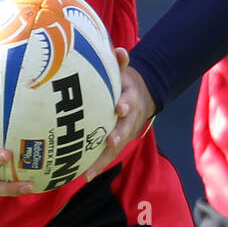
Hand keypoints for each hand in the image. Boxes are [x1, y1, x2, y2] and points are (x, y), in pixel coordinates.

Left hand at [84, 47, 155, 180]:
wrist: (143, 96)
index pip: (130, 100)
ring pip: (116, 148)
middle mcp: (131, 118)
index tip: (120, 108)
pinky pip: (108, 155)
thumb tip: (119, 51)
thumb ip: (120, 62)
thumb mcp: (124, 71)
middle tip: (110, 141)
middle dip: (118, 135)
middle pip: (126, 129)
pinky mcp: (120, 142)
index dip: (126, 104)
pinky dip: (98, 165)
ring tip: (89, 173)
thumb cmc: (125, 82)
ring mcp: (126, 133)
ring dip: (103, 160)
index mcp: (131, 99)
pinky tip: (84, 176)